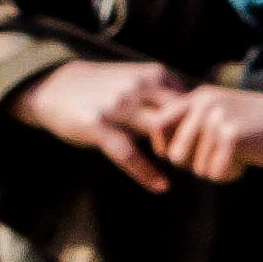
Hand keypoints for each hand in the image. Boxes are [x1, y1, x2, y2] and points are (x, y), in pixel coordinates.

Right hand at [14, 57, 191, 190]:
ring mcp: (117, 106)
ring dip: (175, 154)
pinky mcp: (97, 125)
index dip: (203, 124)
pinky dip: (146, 172)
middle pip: (181, 116)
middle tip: (200, 161)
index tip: (208, 144)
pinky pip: (128, 153)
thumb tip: (200, 115)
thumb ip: (163, 93)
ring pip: (159, 131)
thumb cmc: (101, 88)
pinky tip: (160, 186)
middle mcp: (136, 87)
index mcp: (151, 75)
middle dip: (194, 139)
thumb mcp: (135, 78)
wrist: (54, 86)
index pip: (192, 102)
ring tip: (184, 171)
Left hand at [138, 83, 262, 180]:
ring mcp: (217, 119)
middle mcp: (203, 104)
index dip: (166, 147)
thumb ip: (194, 125)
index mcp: (199, 96)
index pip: (157, 124)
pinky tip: (249, 160)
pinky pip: (215, 174)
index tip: (188, 156)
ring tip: (241, 154)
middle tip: (223, 157)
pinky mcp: (232, 137)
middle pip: (174, 154)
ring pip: (196, 168)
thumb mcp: (223, 114)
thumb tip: (160, 150)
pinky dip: (231, 174)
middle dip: (196, 164)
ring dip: (217, 170)